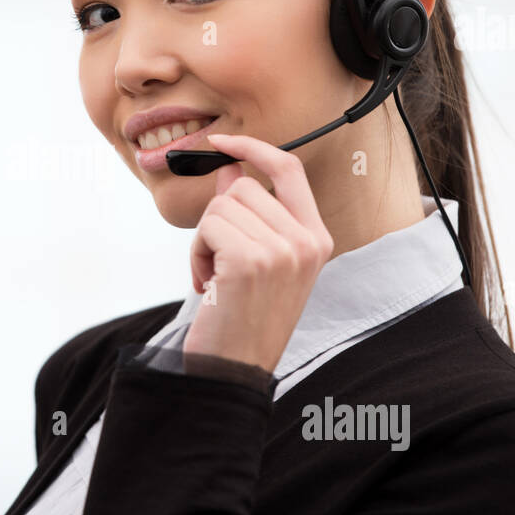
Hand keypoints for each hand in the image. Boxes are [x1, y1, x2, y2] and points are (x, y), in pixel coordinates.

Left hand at [182, 133, 334, 371]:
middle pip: (243, 187)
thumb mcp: (255, 260)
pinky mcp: (251, 260)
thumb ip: (247, 212)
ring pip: (222, 205)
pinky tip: (209, 287)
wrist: (235, 371)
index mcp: (317, 239)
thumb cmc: (243, 318)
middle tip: (219, 263)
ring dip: (205, 240)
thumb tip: (228, 168)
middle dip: (218, 219)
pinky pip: (207, 226)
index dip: (255, 147)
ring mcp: (282, 251)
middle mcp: (306, 242)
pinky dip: (197, 253)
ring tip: (217, 278)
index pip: (289, 169)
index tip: (221, 143)